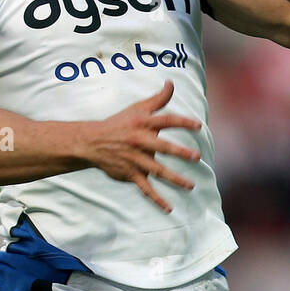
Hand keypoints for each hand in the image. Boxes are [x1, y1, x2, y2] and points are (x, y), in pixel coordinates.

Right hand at [79, 81, 201, 212]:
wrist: (92, 142)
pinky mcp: (130, 174)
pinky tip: (169, 208)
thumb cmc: (120, 123)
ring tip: (190, 185)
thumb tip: (171, 83)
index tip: (197, 126)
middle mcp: (140, 141)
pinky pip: (145, 188)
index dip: (182, 122)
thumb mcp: (137, 108)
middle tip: (196, 157)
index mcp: (143, 124)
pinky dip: (157, 199)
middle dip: (180, 152)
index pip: (166, 121)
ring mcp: (135, 159)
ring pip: (157, 171)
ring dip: (174, 179)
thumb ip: (158, 99)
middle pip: (162, 147)